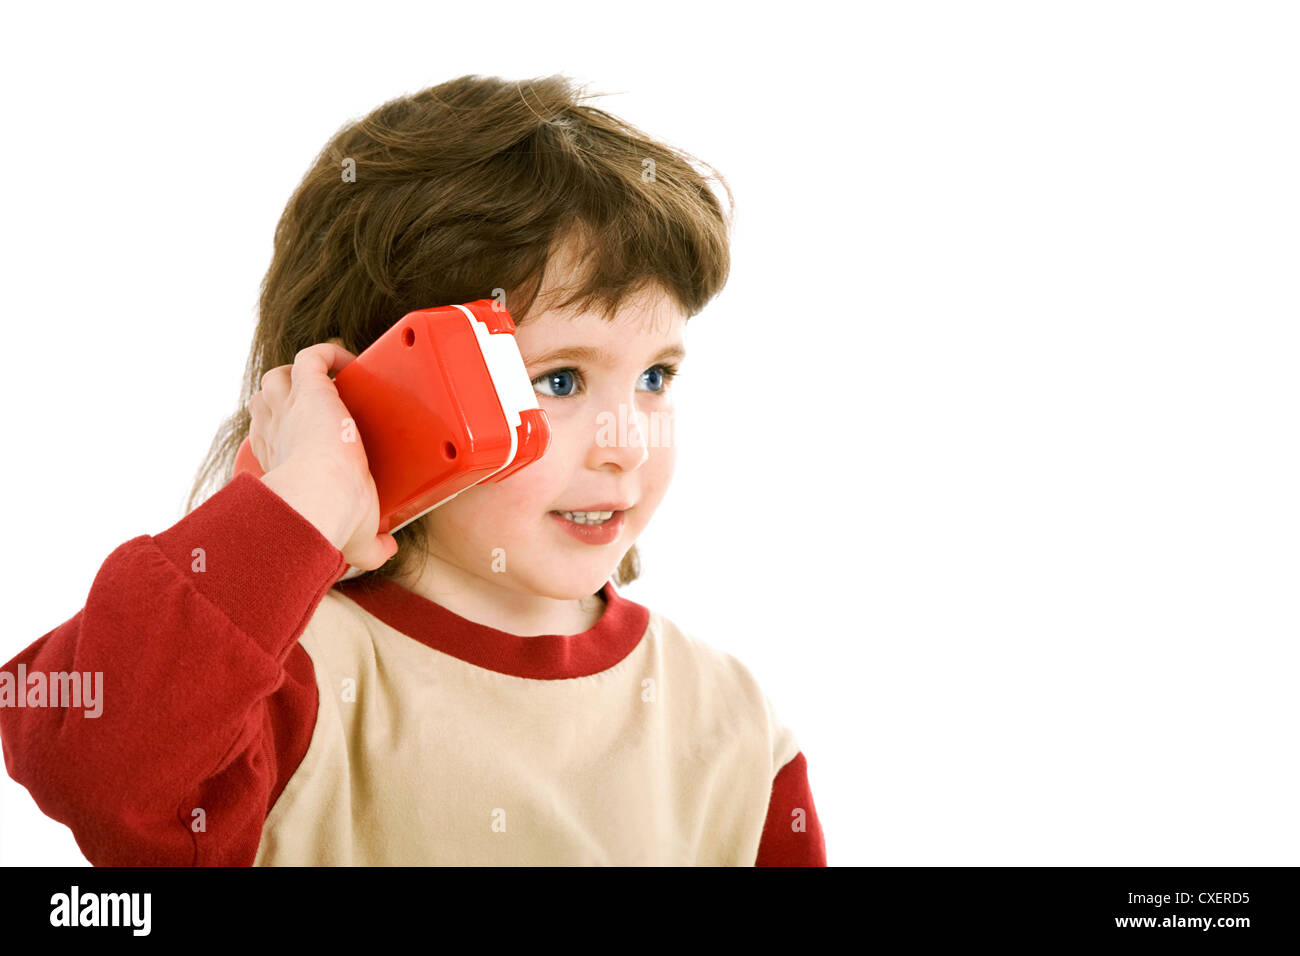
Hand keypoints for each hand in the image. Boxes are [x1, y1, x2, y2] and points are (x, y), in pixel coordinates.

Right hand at [248, 343, 397, 570]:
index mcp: (281, 464)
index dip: (288, 431)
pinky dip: (328, 352)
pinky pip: (311, 356)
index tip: (311, 436)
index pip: (274, 438)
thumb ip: (372, 548)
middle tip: (317, 403)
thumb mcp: (355, 541)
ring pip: (278, 377)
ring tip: (331, 379)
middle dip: (284, 397)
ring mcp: (290, 408)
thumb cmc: (331, 522)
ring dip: (298, 373)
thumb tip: (387, 551)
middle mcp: (278, 433)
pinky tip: (347, 360)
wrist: (324, 499)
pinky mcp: (310, 389)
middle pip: (267, 402)